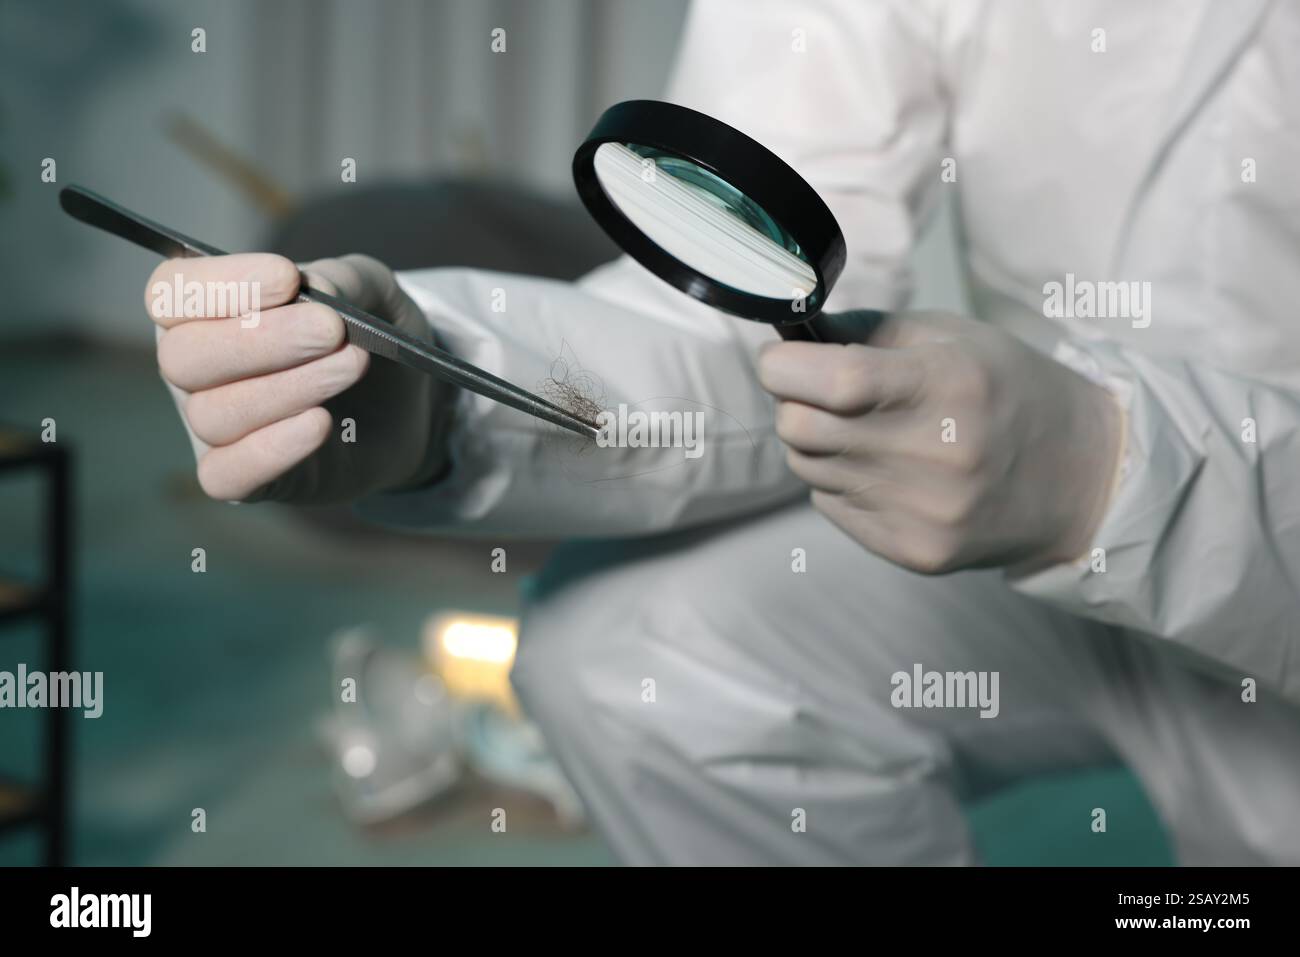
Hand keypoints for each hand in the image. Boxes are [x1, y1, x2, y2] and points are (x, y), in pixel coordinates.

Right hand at [147, 252, 453, 503]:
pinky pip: (228, 473)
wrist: (405, 407)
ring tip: (353, 366)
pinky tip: (320, 423)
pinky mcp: (244, 480)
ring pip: (214, 414)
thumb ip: (342, 280)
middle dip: (259, 339)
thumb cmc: (365, 336)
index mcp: (205, 311)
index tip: (289, 279)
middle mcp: (196, 372)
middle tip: (332, 330)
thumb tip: (315, 290)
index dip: (222, 284)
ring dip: (289, 388)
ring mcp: (214, 430)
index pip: (172, 293)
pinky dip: (272, 449)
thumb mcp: (368, 291)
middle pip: (183, 357)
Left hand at [758, 310, 1123, 573]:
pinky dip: (840, 481)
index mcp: (948, 386)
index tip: (779, 356)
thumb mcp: (951, 337)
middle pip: (800, 428)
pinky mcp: (913, 551)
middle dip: (792, 401)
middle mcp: (936, 455)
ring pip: (808, 468)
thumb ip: (865, 332)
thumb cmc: (1006, 390)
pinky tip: (886, 468)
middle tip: (816, 390)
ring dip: (817, 442)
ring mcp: (923, 512)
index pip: (832, 381)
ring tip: (865, 428)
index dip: (783, 366)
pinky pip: (830, 506)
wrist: (1078, 478)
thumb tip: (792, 337)